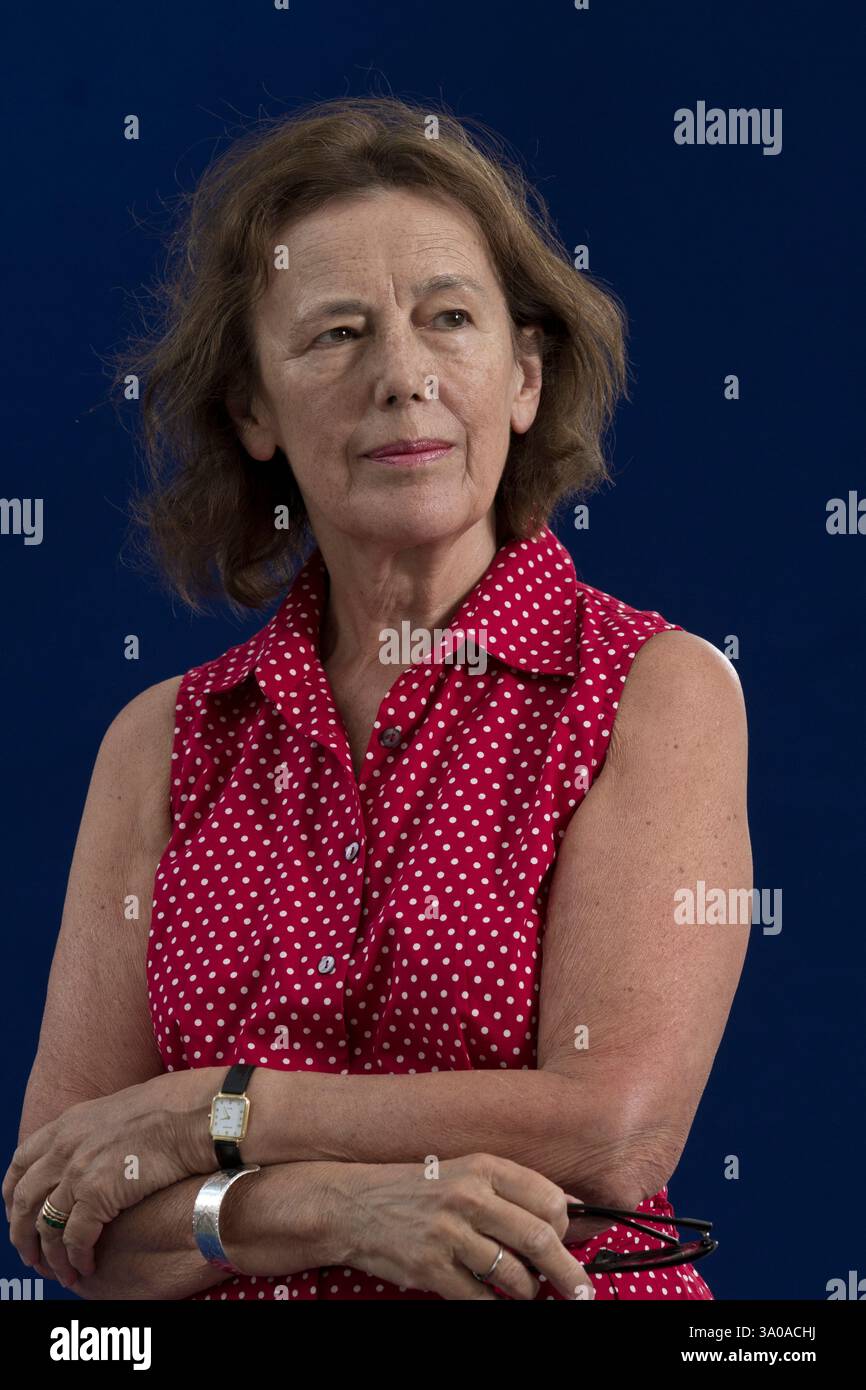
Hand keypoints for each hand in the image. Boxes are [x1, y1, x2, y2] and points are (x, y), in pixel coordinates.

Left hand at [2, 1068, 219, 1287]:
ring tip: (60, 1272)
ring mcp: (78, 1169)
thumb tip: (91, 1154)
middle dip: (22, 1233)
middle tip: (32, 1255)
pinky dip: (76, 1257)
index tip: (18, 1213)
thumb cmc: (170, 1111)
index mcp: (67, 1124)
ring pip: (45, 1225)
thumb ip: (92, 1132)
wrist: (195, 1117)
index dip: (14, 1194)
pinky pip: (75, 1237)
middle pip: (24, 1199)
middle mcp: (65, 1146)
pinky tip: (86, 1265)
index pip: (20, 1162)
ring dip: (49, 1255)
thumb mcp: (116, 1111)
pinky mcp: (97, 1193)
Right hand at [337, 1153, 596, 1300]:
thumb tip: (570, 1213)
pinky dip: (493, 1304)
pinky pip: (482, 1298)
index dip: (568, 1226)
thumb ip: (510, 1191)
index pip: (549, 1198)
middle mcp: (470, 1196)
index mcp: (484, 1168)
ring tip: (524, 1289)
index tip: (572, 1242)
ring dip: (528, 1291)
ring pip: (515, 1276)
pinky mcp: (431, 1268)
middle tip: (580, 1290)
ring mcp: (450, 1233)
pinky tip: (491, 1296)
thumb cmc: (418, 1190)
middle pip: (541, 1239)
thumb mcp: (465, 1174)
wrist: (354, 1205)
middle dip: (569, 1272)